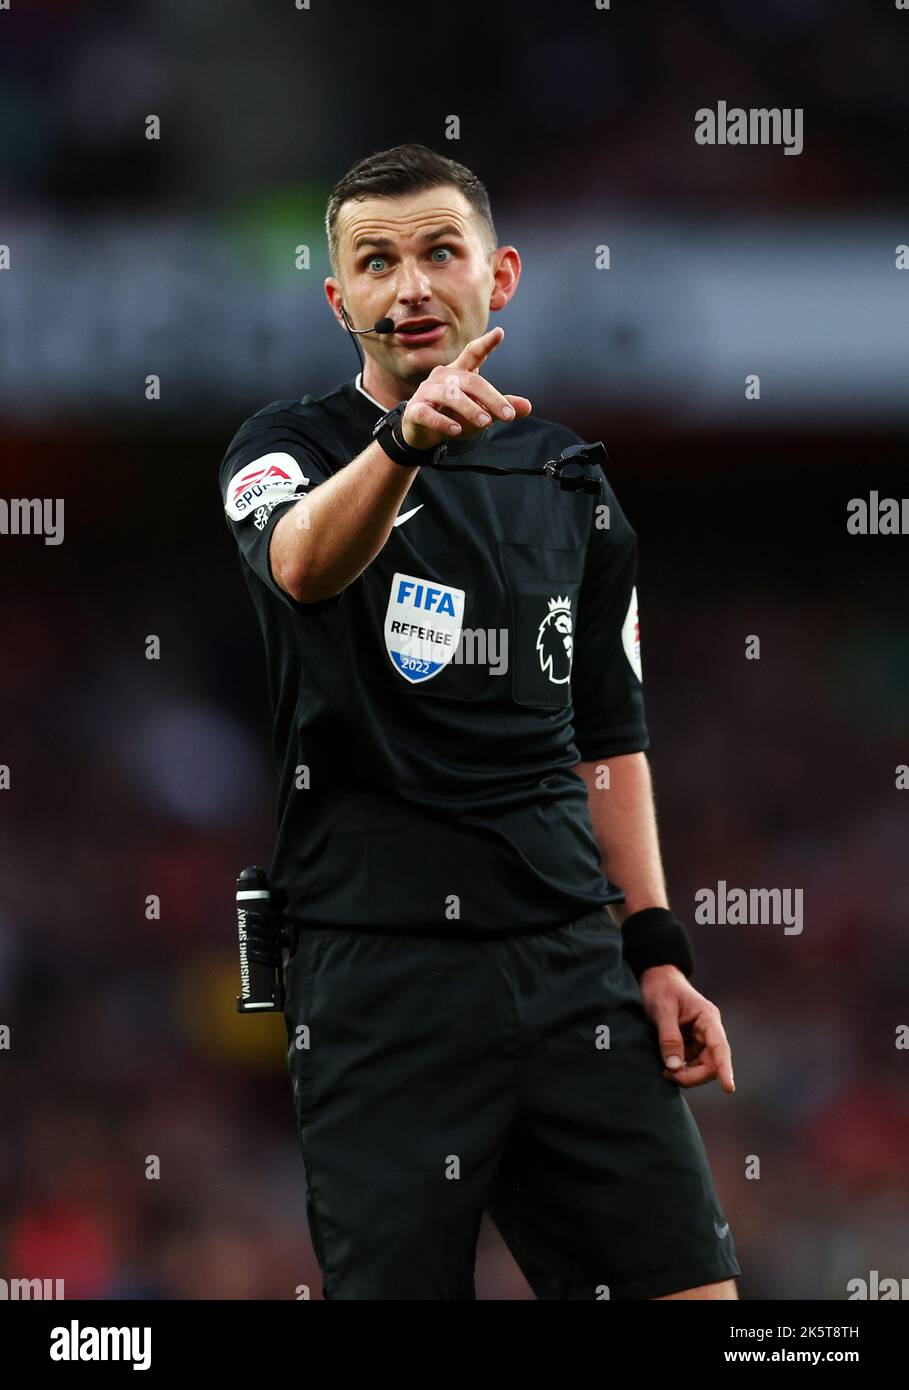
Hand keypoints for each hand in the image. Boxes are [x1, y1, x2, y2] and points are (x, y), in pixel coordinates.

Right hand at [400, 326, 531, 448]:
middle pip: (470, 381)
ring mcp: (427, 391)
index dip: (485, 343)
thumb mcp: (481, 411)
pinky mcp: (415, 410)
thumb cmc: (453, 415)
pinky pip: (428, 414)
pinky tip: (456, 430)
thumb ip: (501, 407)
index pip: (472, 353)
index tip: (499, 332)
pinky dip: (443, 422)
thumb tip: (527, 406)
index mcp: (459, 372)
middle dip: (491, 398)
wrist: (423, 433)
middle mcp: (443, 376)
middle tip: (508, 415)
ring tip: (486, 423)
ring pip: (450, 395)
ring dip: (470, 408)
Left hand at [639, 964, 734, 1092]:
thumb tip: (675, 1067)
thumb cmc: (661, 989)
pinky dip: (681, 1070)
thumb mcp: (662, 1009)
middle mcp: (709, 1030)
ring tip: (664, 1071)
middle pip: (712, 1064)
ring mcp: (701, 1038)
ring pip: (702, 1067)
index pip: (720, 1048)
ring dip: (686, 1075)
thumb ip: (669, 1037)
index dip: (725, 1069)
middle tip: (667, 1075)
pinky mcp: (692, 1044)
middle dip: (692, 1076)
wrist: (657, 977)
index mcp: (708, 1018)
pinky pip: (692, 1064)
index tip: (728, 1088)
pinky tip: (666, 1067)